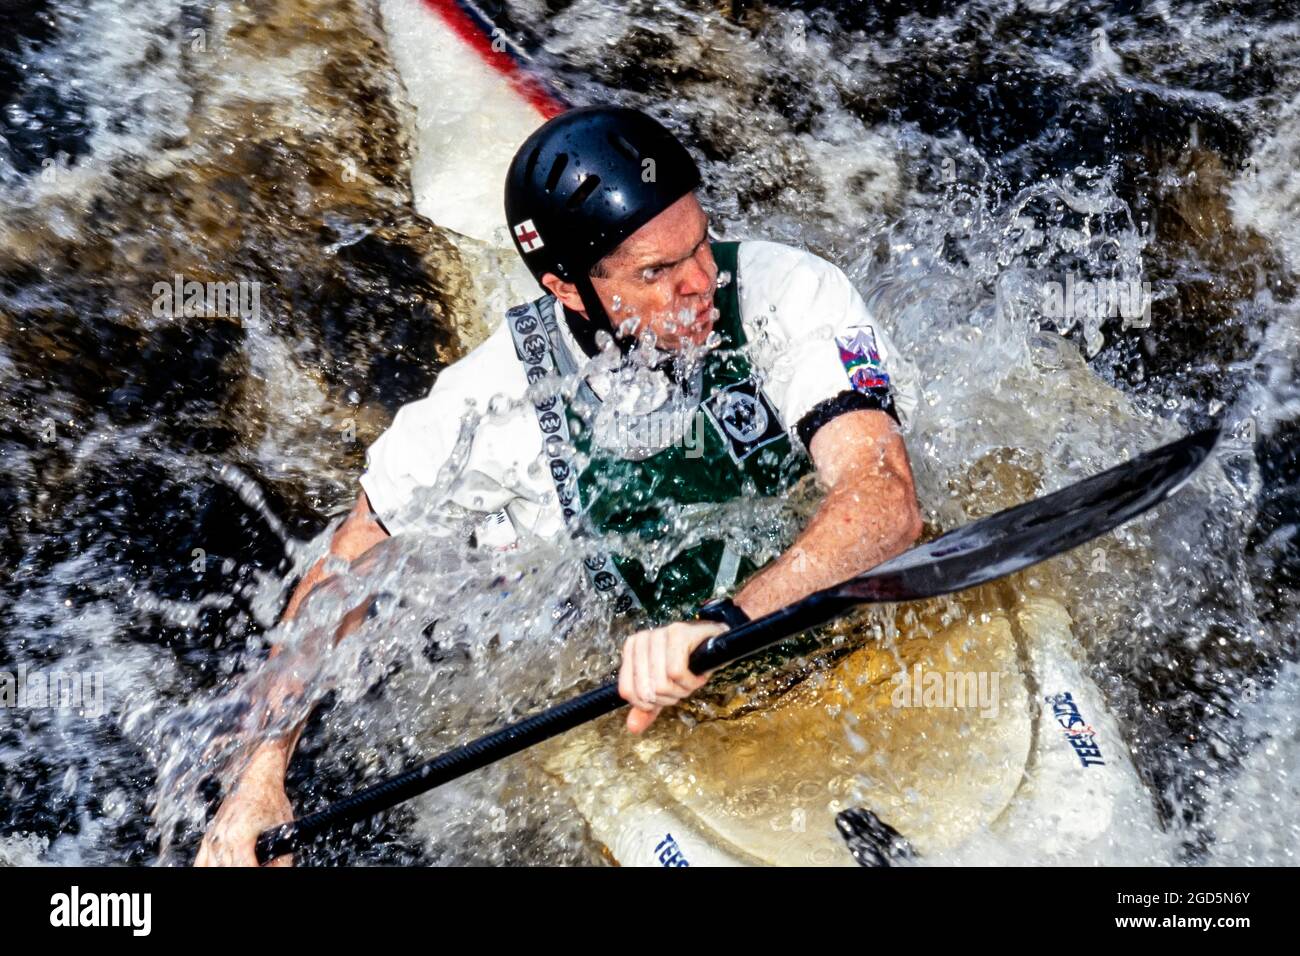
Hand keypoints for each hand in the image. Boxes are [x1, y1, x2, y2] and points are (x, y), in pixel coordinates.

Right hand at [194, 746, 294, 866]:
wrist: (257, 779)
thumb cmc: (271, 800)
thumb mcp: (284, 830)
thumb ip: (282, 859)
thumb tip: (281, 872)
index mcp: (238, 837)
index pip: (243, 869)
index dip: (254, 872)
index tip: (264, 869)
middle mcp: (220, 839)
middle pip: (227, 869)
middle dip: (244, 868)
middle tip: (260, 864)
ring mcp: (211, 840)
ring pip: (213, 867)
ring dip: (226, 868)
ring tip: (246, 862)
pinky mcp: (208, 840)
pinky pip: (201, 863)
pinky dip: (210, 867)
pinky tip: (223, 866)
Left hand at [618, 620, 727, 733]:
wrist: (713, 643)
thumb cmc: (687, 664)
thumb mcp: (663, 688)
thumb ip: (647, 707)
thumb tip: (633, 727)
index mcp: (631, 649)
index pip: (627, 691)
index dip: (649, 703)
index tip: (665, 695)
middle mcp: (642, 639)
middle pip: (646, 691)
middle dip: (669, 698)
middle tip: (681, 687)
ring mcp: (659, 634)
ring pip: (661, 684)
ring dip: (682, 690)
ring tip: (690, 680)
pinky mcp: (678, 633)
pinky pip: (677, 672)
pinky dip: (691, 682)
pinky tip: (697, 676)